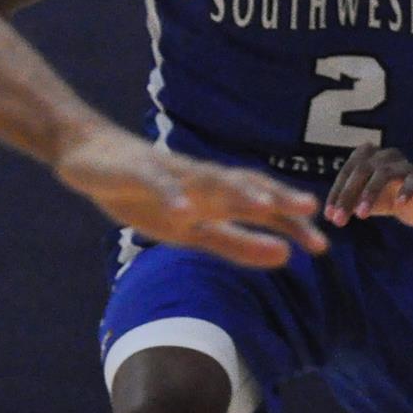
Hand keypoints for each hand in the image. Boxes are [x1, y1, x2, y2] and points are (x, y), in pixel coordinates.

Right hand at [53, 125, 325, 265]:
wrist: (90, 157)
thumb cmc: (148, 196)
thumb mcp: (193, 232)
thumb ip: (237, 244)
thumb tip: (285, 256)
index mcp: (217, 197)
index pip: (262, 206)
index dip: (291, 223)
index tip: (321, 246)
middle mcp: (202, 181)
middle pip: (246, 188)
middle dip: (277, 198)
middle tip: (311, 209)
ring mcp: (171, 174)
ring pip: (210, 180)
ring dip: (237, 191)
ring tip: (264, 204)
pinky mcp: (137, 172)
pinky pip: (158, 183)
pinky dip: (172, 195)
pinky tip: (184, 209)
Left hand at [326, 143, 412, 227]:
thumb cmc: (393, 194)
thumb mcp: (369, 200)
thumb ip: (353, 204)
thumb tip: (332, 216)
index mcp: (371, 157)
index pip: (348, 171)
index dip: (337, 192)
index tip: (330, 215)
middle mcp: (387, 156)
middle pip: (363, 169)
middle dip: (348, 195)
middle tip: (339, 220)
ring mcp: (407, 167)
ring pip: (385, 172)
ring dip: (370, 192)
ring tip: (361, 215)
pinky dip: (407, 190)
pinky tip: (400, 204)